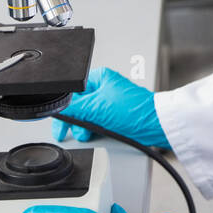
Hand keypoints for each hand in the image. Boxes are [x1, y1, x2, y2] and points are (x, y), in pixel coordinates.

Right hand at [52, 66, 169, 147]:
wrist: (155, 125)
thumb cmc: (135, 110)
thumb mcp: (97, 108)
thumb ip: (73, 108)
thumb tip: (57, 109)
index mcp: (99, 77)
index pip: (73, 91)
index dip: (64, 107)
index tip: (58, 121)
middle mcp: (104, 87)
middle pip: (79, 104)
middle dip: (74, 120)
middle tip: (67, 132)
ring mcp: (109, 102)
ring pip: (87, 115)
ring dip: (83, 127)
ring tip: (86, 133)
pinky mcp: (115, 116)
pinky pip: (97, 122)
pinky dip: (93, 130)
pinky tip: (94, 134)